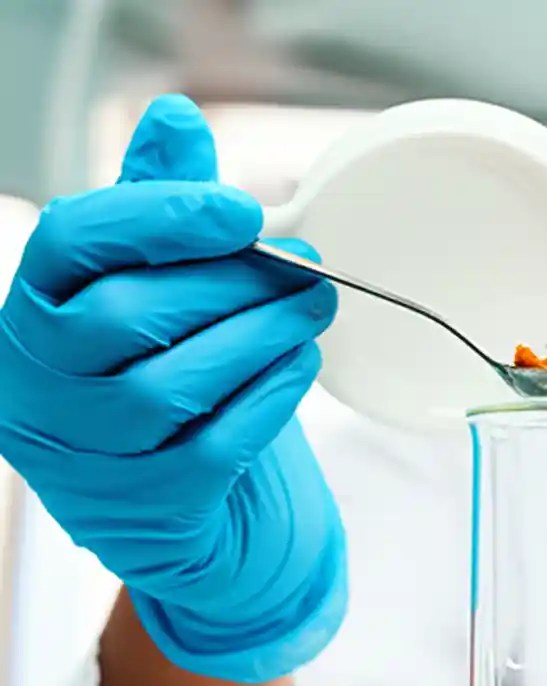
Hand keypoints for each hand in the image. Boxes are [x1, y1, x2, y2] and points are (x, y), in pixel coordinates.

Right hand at [0, 95, 346, 681]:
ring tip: (314, 308)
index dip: (162, 216)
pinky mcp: (146, 506)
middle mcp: (38, 387)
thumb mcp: (150, 289)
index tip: (244, 211)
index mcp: (32, 313)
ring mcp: (85, 455)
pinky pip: (214, 444)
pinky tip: (301, 363)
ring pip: (171, 385)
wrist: (182, 505)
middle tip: (309, 268)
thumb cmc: (161, 376)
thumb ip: (157, 212)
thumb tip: (176, 118)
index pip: (72, 241)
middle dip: (236, 282)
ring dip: (262, 335)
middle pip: (130, 314)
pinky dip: (271, 395)